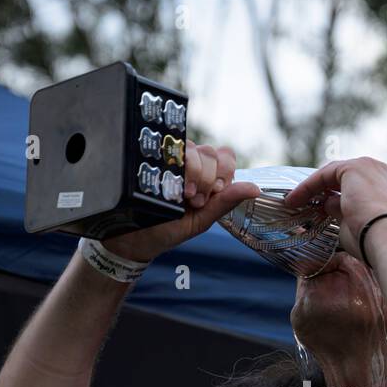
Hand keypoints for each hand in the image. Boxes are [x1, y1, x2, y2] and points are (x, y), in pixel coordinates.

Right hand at [102, 141, 259, 261]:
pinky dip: (175, 163)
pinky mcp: (150, 157)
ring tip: (183, 196)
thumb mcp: (201, 221)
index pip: (225, 156)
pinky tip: (171, 182)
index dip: (223, 171)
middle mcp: (189, 165)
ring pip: (192, 147)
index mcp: (206, 177)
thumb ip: (226, 203)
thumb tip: (256, 189)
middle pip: (210, 152)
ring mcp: (169, 159)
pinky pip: (168, 147)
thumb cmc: (167, 231)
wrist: (131, 240)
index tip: (216, 192)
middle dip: (208, 178)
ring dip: (193, 172)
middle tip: (196, 200)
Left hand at [282, 157, 386, 260]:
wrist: (386, 238)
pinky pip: (325, 174)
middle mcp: (382, 172)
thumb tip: (327, 205)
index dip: (338, 195)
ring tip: (294, 201)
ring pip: (334, 173)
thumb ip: (341, 212)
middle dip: (324, 188)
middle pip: (346, 177)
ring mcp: (370, 167)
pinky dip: (308, 186)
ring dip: (313, 187)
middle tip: (304, 202)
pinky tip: (295, 199)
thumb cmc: (374, 240)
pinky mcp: (354, 167)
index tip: (321, 208)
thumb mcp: (355, 225)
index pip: (359, 186)